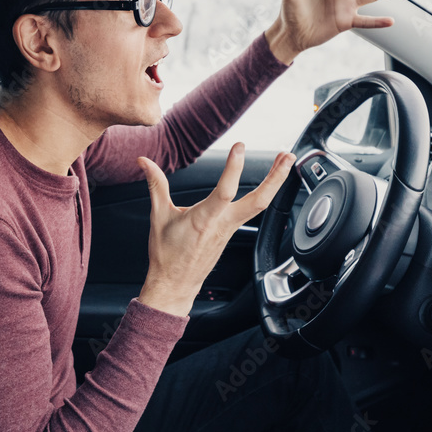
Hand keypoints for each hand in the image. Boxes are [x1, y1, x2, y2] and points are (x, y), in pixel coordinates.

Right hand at [137, 143, 294, 316]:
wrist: (175, 284)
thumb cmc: (167, 254)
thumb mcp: (159, 217)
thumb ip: (156, 185)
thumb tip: (144, 161)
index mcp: (205, 219)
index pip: (225, 190)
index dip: (233, 168)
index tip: (239, 146)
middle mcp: (223, 224)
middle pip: (259, 201)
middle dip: (276, 178)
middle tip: (288, 156)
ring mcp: (231, 229)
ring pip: (259, 205)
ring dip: (274, 183)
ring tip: (284, 161)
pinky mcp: (232, 232)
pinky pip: (251, 211)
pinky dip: (261, 195)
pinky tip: (266, 184)